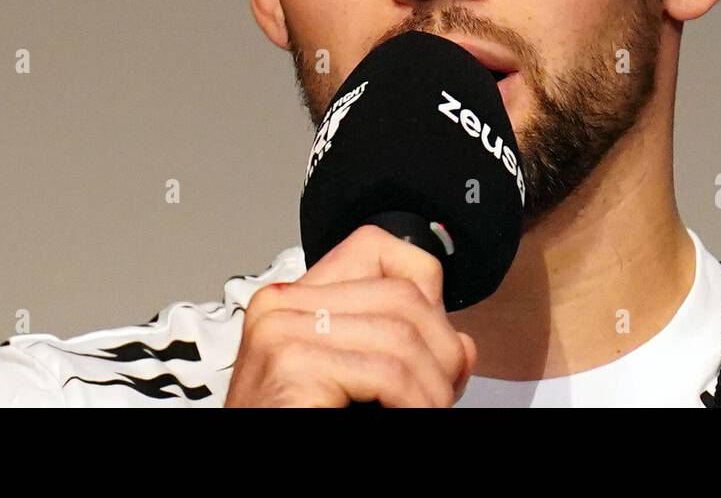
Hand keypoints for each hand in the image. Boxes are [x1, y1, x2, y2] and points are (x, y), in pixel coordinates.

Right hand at [224, 224, 477, 406]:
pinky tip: (405, 419)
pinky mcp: (291, 364)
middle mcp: (281, 305)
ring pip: (402, 335)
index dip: (425, 288)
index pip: (376, 247)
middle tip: (442, 393)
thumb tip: (461, 346)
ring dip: (432, 386)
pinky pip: (386, 373)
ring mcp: (281, 330)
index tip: (434, 343)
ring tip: (427, 412)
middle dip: (441, 348)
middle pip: (402, 295)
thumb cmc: (304, 422)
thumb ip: (398, 350)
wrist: (260, 478)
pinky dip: (413, 404)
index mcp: (293, 299)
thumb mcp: (355, 379)